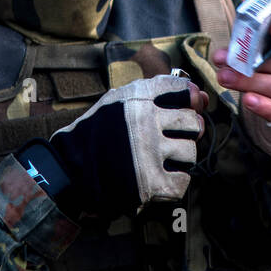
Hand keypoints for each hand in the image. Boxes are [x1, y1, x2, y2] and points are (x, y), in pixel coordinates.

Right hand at [47, 75, 207, 216]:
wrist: (69, 170)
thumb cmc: (98, 133)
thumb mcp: (119, 101)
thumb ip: (158, 94)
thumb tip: (202, 97)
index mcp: (137, 96)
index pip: (182, 88)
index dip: (189, 98)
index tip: (185, 106)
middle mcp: (144, 120)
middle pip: (192, 122)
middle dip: (186, 131)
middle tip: (170, 138)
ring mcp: (148, 152)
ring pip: (190, 152)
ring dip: (181, 158)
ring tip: (162, 159)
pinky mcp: (150, 182)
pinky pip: (183, 180)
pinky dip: (175, 182)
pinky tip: (161, 178)